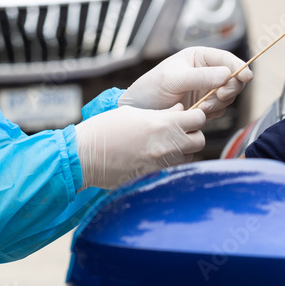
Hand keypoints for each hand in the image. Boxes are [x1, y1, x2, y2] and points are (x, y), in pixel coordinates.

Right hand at [75, 104, 206, 189]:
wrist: (84, 156)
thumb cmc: (105, 129)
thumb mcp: (133, 113)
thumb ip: (161, 112)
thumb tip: (179, 109)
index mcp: (162, 123)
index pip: (198, 118)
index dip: (195, 115)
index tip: (186, 114)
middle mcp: (167, 144)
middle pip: (200, 139)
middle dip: (193, 133)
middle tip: (180, 129)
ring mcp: (162, 162)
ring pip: (190, 156)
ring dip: (184, 149)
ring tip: (168, 143)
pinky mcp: (154, 176)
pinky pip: (175, 168)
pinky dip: (173, 161)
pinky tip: (158, 154)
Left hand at [118, 47, 252, 118]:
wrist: (140, 111)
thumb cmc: (151, 88)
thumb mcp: (173, 79)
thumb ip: (200, 77)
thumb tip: (227, 74)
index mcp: (199, 57)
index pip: (226, 59)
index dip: (239, 67)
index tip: (246, 77)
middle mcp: (206, 72)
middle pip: (233, 78)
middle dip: (229, 88)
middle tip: (219, 96)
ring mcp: (207, 90)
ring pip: (228, 96)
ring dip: (219, 103)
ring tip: (200, 107)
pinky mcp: (205, 106)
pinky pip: (220, 110)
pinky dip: (213, 113)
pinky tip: (198, 113)